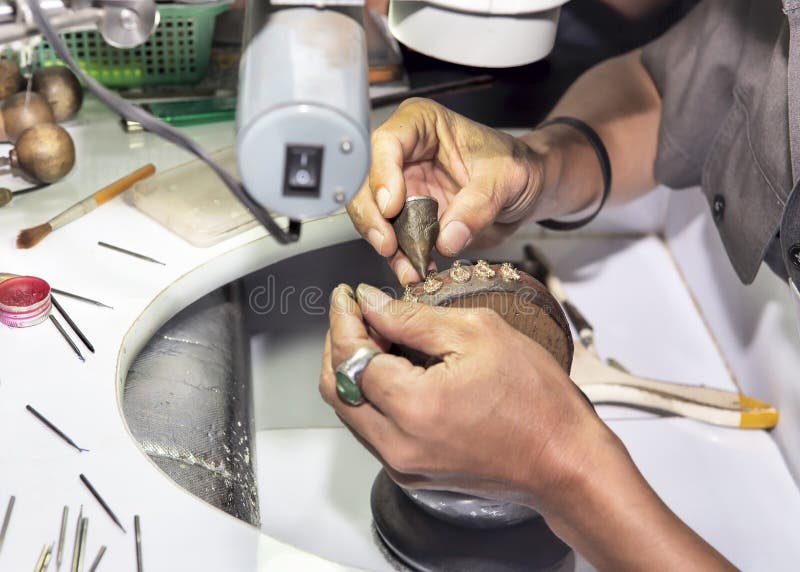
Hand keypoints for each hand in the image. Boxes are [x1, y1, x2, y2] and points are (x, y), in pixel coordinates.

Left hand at [319, 284, 734, 569]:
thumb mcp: (479, 334)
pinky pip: (372, 429)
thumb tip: (371, 304)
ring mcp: (403, 463)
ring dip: (353, 370)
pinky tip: (395, 370)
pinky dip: (372, 395)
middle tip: (357, 314)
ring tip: (378, 337)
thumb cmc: (537, 402)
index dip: (344, 318)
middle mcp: (399, 443)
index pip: (350, 355)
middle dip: (339, 343)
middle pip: (337, 387)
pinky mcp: (411, 471)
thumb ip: (413, 317)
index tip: (347, 296)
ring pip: (350, 410)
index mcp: (414, 406)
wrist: (564, 462)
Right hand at [348, 98, 543, 283]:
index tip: (391, 206)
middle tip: (387, 243)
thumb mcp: (506, 178)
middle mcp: (403, 154)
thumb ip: (478, 205)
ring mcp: (402, 187)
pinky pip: (393, 240)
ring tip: (407, 266)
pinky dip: (400, 258)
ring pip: (373, 215)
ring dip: (385, 244)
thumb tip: (446, 238)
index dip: (382, 175)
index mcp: (421, 124)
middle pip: (366, 181)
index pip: (387, 143)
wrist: (528, 191)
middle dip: (372, 216)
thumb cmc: (517, 166)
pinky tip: (416, 268)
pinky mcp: (408, 218)